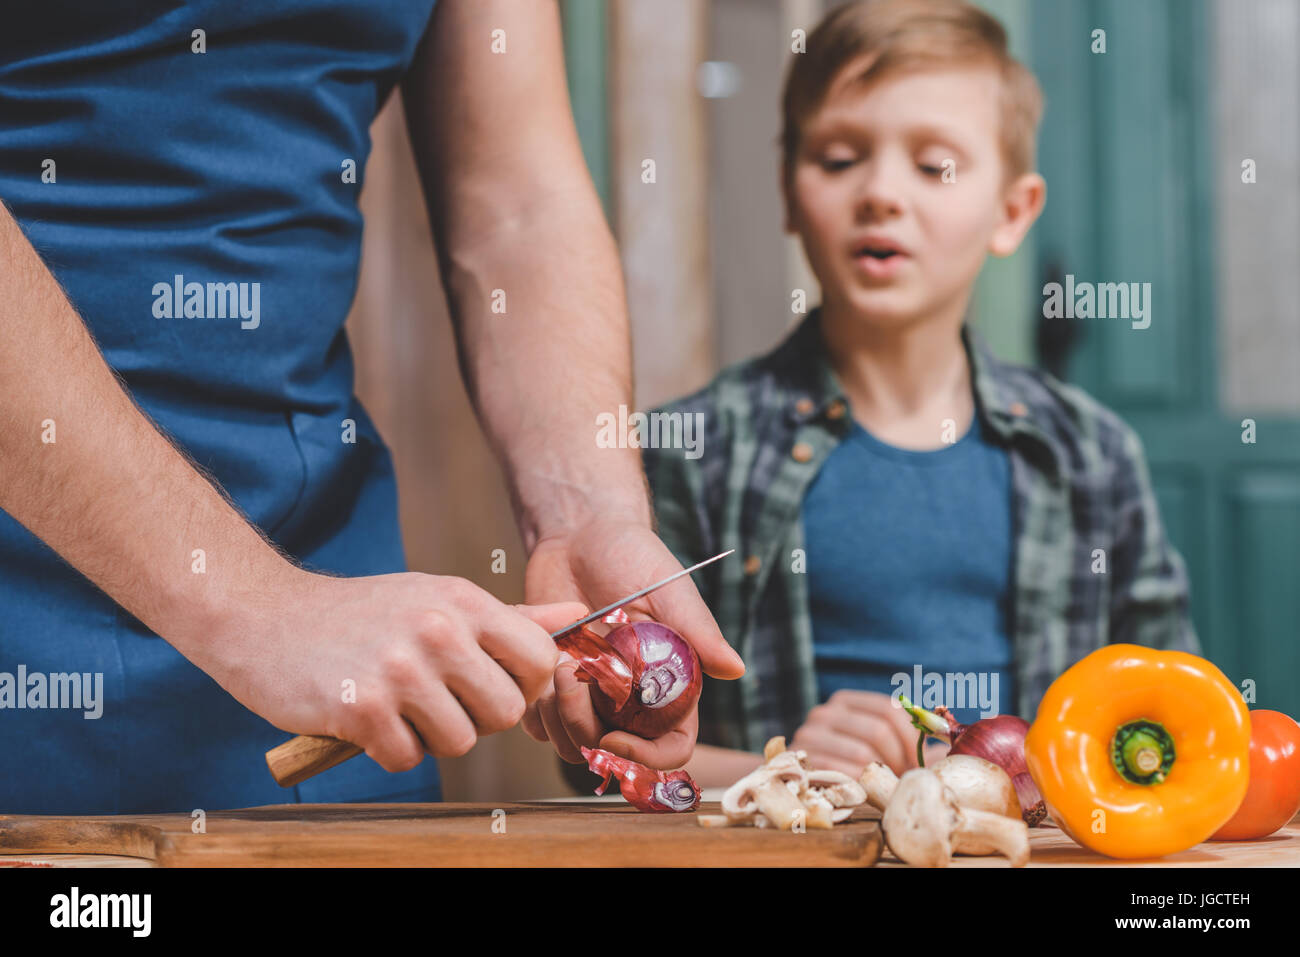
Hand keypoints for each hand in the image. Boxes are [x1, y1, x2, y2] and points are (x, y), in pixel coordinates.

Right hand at [205, 566, 586, 771]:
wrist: (265, 617)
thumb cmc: (363, 612)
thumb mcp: (438, 598)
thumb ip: (512, 617)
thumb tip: (578, 616)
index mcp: (463, 601)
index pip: (539, 659)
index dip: (521, 684)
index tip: (489, 683)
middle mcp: (437, 630)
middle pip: (505, 712)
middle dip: (476, 718)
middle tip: (437, 700)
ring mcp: (400, 670)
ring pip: (459, 742)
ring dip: (429, 737)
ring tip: (399, 707)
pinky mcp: (362, 709)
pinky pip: (406, 759)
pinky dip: (388, 750)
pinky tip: (366, 719)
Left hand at [521, 517, 743, 768]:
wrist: (579, 534)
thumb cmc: (632, 555)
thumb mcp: (668, 588)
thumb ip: (697, 630)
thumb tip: (735, 668)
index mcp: (669, 686)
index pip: (670, 747)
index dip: (646, 757)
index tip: (613, 738)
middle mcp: (630, 701)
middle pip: (609, 753)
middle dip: (583, 727)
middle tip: (570, 675)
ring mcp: (588, 697)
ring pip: (568, 744)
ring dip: (556, 715)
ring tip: (558, 661)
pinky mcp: (551, 686)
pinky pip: (537, 721)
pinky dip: (533, 698)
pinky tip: (541, 652)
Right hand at [791, 690, 948, 777]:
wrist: (798, 782)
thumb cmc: (852, 764)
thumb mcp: (878, 744)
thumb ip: (909, 738)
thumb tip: (952, 739)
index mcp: (846, 702)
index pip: (889, 709)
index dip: (911, 736)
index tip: (923, 759)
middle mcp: (824, 713)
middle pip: (878, 731)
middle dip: (900, 759)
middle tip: (907, 779)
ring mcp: (810, 736)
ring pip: (863, 754)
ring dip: (883, 776)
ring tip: (889, 788)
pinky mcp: (804, 762)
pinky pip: (844, 774)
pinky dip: (865, 787)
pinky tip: (870, 793)